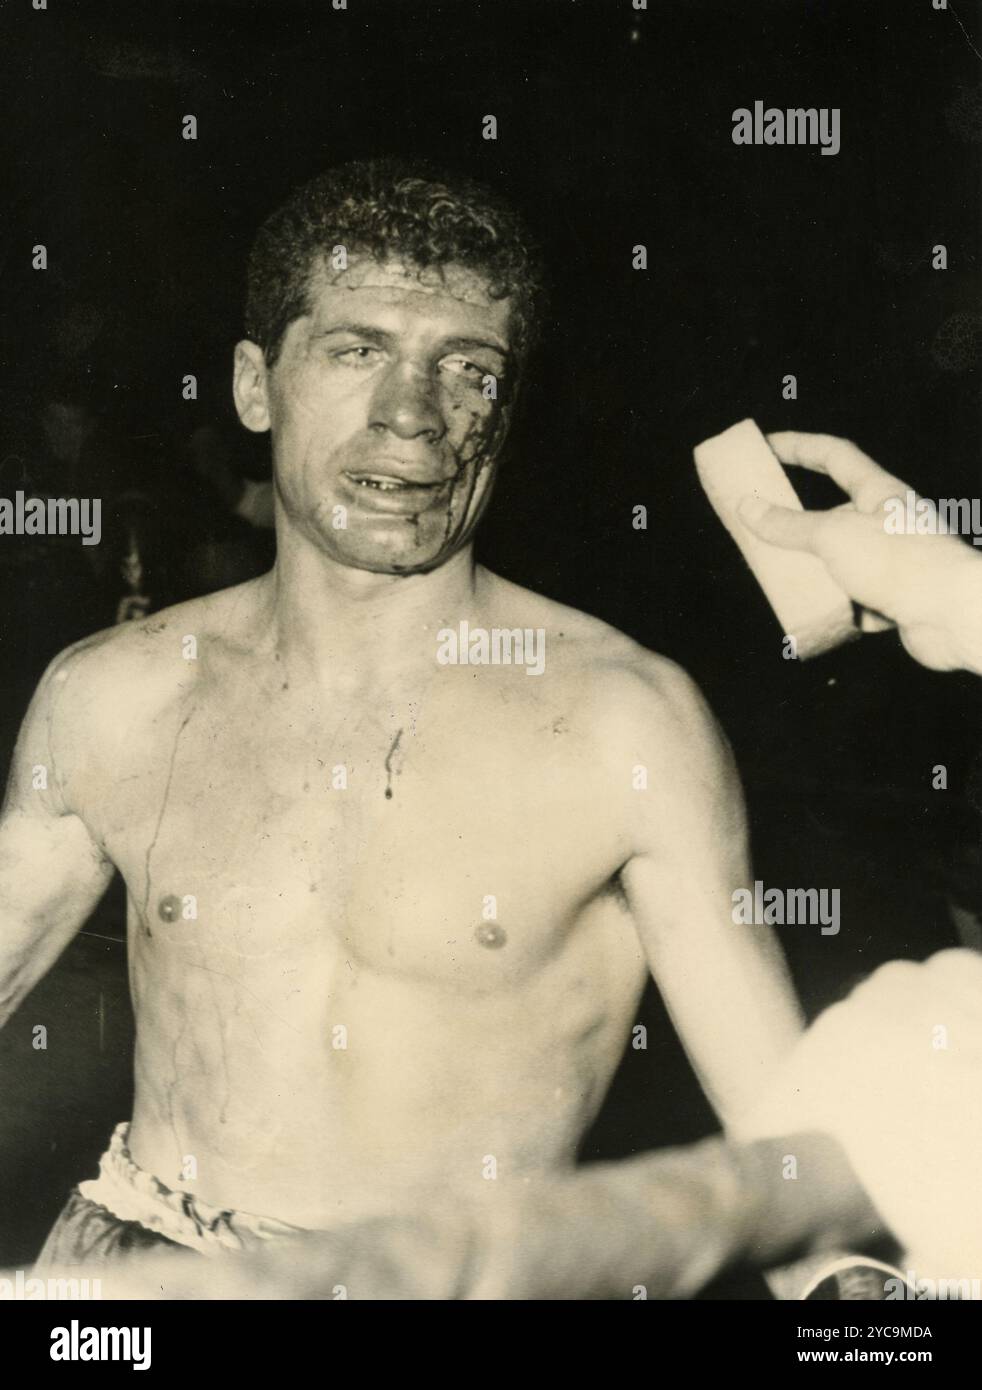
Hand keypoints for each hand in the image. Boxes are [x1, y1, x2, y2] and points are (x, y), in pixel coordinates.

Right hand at [737, 432, 981, 673]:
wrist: (950, 613)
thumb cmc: (898, 561)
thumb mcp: (833, 536)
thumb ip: (788, 525)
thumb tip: (746, 506)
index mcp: (878, 492)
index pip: (834, 455)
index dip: (799, 446)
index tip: (766, 446)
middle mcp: (886, 522)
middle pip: (832, 514)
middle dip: (795, 523)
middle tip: (759, 528)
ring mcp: (891, 561)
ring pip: (839, 561)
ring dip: (810, 571)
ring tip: (779, 579)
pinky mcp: (893, 598)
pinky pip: (852, 599)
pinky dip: (832, 606)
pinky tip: (813, 613)